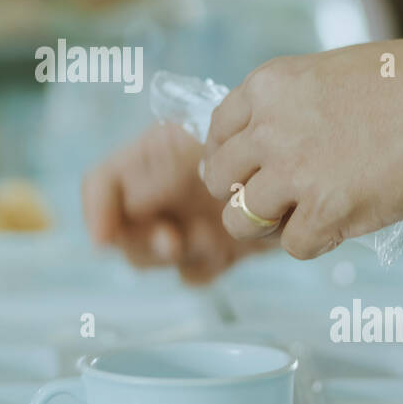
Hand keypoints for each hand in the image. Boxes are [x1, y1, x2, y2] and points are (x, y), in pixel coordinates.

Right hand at [82, 124, 269, 283]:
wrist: (307, 156)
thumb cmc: (256, 132)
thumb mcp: (205, 130)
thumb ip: (166, 156)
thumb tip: (127, 204)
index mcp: (152, 157)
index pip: (101, 184)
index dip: (95, 211)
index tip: (105, 239)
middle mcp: (164, 191)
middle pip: (123, 232)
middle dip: (143, 243)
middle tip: (173, 241)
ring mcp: (188, 220)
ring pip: (158, 258)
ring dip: (178, 254)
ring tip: (210, 238)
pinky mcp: (217, 247)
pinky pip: (194, 273)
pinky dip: (205, 267)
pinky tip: (224, 251)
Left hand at [201, 38, 402, 260]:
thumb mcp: (328, 74)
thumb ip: (292, 106)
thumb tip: (273, 143)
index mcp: (268, 87)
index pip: (217, 130)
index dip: (227, 155)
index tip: (244, 168)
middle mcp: (268, 129)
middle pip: (219, 179)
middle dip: (239, 192)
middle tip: (270, 198)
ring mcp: (292, 173)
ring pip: (240, 220)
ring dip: (266, 225)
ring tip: (298, 218)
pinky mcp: (324, 212)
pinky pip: (292, 246)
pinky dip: (311, 242)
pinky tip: (334, 226)